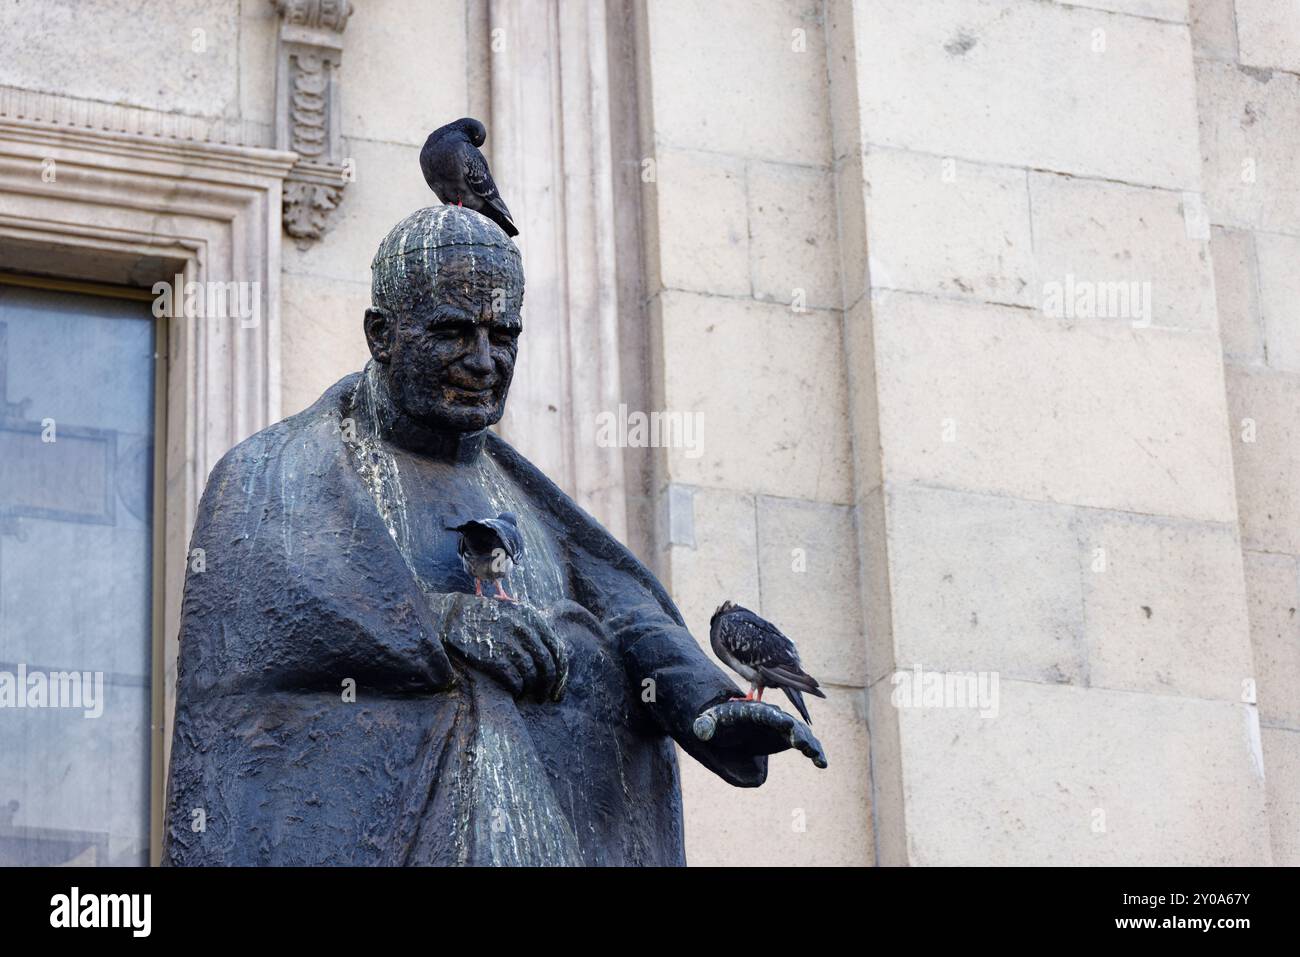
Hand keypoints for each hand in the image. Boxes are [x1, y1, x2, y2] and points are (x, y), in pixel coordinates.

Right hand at [436, 593, 568, 701]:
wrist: (452, 616)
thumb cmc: (484, 618)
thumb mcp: (513, 615)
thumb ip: (533, 631)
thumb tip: (552, 658)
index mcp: (532, 618)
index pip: (557, 649)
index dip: (561, 672)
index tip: (558, 687)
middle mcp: (524, 629)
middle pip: (547, 664)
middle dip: (549, 685)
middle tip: (545, 697)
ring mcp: (509, 643)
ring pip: (532, 674)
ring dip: (532, 689)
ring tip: (528, 695)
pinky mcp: (494, 656)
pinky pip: (515, 679)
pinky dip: (517, 689)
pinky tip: (514, 691)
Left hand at [692, 700, 827, 768]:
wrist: (732, 723)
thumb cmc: (720, 720)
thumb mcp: (710, 721)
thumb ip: (707, 724)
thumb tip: (701, 729)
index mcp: (755, 712)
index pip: (766, 714)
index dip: (776, 719)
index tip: (786, 724)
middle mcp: (774, 717)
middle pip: (788, 724)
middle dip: (797, 733)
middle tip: (803, 744)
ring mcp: (784, 728)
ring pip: (801, 734)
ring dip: (810, 744)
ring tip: (817, 758)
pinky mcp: (790, 738)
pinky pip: (807, 744)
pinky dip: (816, 752)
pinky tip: (823, 764)